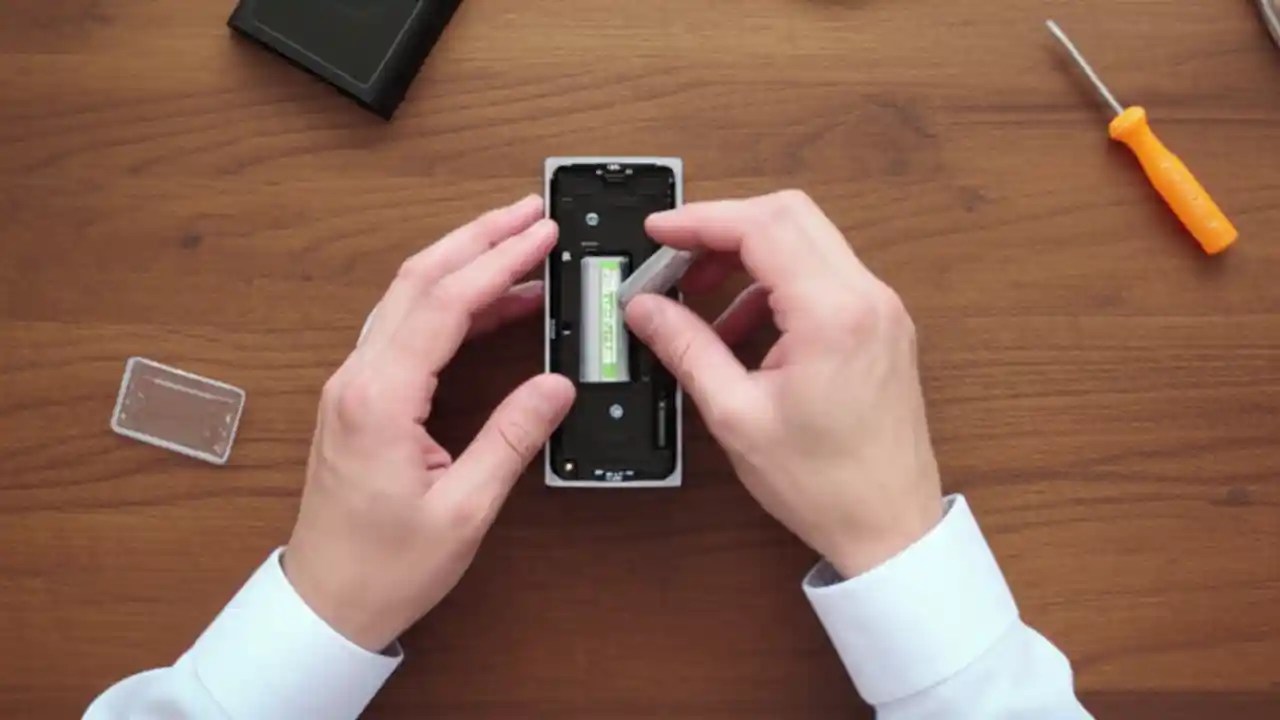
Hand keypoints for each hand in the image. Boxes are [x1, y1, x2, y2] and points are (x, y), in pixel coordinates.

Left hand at [285, 195, 574, 651]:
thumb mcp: (464, 509)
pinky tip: (489, 305)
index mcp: (379, 398)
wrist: (325, 602)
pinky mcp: (359, 396)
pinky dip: (449, 302)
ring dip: (462, 262)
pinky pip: (405, 327)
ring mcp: (352, 383)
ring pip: (408, 296)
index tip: (541, 234)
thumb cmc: (383, 567)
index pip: (446, 303)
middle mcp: (357, 378)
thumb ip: (512, 438)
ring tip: (519, 246)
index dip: (499, 261)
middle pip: (420, 279)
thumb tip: (556, 385)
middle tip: (532, 213)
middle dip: (478, 237)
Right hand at [625, 191, 942, 577]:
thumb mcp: (736, 415)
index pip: (762, 227)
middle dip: (724, 228)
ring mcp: (881, 309)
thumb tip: (646, 308)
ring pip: (807, 241)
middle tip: (676, 260)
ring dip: (749, 258)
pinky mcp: (882, 325)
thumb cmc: (825, 484)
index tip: (659, 231)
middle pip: (789, 215)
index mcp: (833, 314)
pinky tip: (743, 330)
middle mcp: (867, 297)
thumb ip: (687, 348)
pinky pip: (824, 276)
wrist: (890, 527)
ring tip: (700, 303)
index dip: (701, 220)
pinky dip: (777, 285)